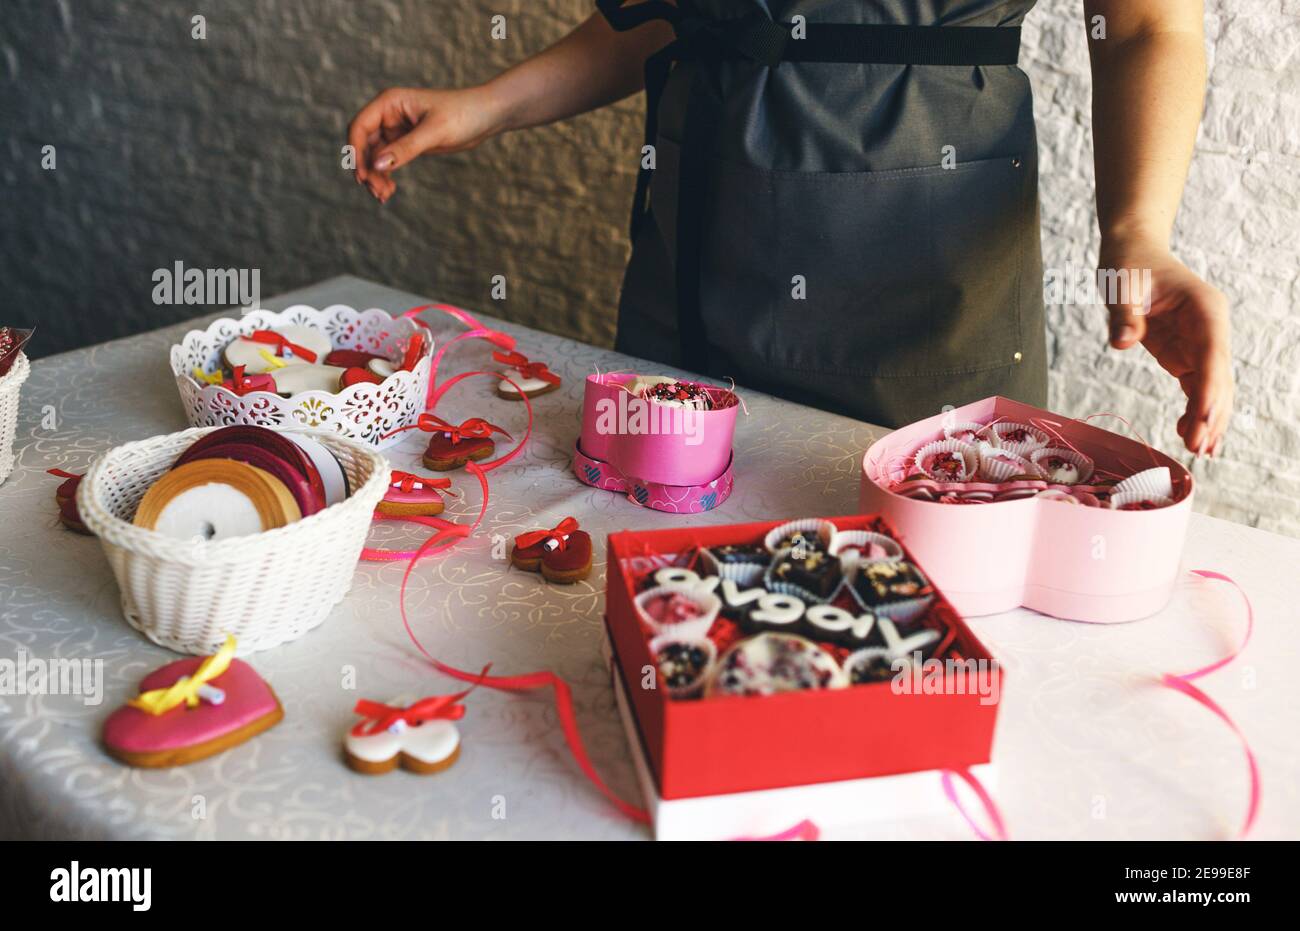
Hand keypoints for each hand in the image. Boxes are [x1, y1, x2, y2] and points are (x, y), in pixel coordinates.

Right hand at [347, 86, 501, 202]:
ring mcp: (397, 129)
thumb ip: (406, 148)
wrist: (486, 115)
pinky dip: (386, 176)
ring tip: (383, 196)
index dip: (355, 151)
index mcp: (390, 102)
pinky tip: (389, 192)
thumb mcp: (434, 132)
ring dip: (375, 176)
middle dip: (366, 169)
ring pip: (374, 156)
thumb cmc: (463, 114)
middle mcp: (389, 114)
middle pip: (364, 144)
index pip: (360, 126)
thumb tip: (376, 165)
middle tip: (376, 192)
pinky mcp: (407, 143)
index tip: (362, 176)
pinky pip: (388, 161)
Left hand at [1099, 237, 1232, 455]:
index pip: (1212, 357)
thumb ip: (1123, 314)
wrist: (1133, 250)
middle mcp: (1211, 328)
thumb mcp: (1121, 283)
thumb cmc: (1128, 263)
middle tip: (1199, 450)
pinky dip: (1196, 411)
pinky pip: (1196, 387)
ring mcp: (1201, 343)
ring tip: (1200, 452)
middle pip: (1219, 378)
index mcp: (1204, 310)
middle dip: (1212, 414)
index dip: (1209, 392)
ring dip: (1209, 419)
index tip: (1202, 422)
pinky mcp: (1186, 353)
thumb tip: (1122, 342)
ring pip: (1213, 388)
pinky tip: (1189, 436)